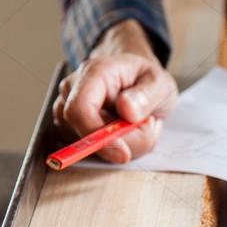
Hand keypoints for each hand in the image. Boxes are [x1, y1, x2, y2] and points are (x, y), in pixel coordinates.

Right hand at [52, 20, 176, 162]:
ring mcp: (66, 110)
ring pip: (90, 147)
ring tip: (139, 124)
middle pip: (85, 134)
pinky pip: (91, 152)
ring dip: (123, 144)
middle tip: (149, 126)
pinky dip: (114, 150)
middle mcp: (72, 90)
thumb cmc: (145, 78)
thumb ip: (146, 96)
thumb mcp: (160, 83)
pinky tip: (126, 131)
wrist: (137, 80)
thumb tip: (126, 109)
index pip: (79, 110)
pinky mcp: (70, 128)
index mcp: (94, 73)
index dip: (97, 137)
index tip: (124, 153)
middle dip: (122, 142)